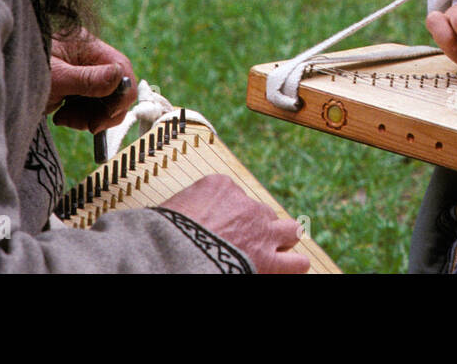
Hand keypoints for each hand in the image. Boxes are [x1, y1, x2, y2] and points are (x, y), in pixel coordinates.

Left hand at [46, 29, 135, 131]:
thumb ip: (89, 79)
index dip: (122, 92)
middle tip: (90, 125)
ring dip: (92, 116)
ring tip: (67, 119)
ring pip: (104, 100)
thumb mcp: (56, 77)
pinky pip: (89, 106)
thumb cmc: (21, 69)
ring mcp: (80, 75)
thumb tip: (119, 77)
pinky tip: (63, 117)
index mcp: (88, 46)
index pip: (121, 67)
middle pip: (116, 86)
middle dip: (106, 109)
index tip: (109, 113)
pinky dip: (81, 117)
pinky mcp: (72, 90)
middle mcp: (88, 59)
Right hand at [162, 175, 309, 273]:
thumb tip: (179, 222)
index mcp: (219, 186)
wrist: (170, 254)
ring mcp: (262, 230)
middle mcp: (246, 204)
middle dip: (258, 228)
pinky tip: (283, 272)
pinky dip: (291, 268)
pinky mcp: (269, 259)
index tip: (220, 229)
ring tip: (275, 255)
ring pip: (292, 231)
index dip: (230, 217)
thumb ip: (186, 210)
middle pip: (264, 213)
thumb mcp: (170, 210)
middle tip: (246, 244)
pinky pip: (296, 264)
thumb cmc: (160, 234)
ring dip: (284, 242)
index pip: (236, 197)